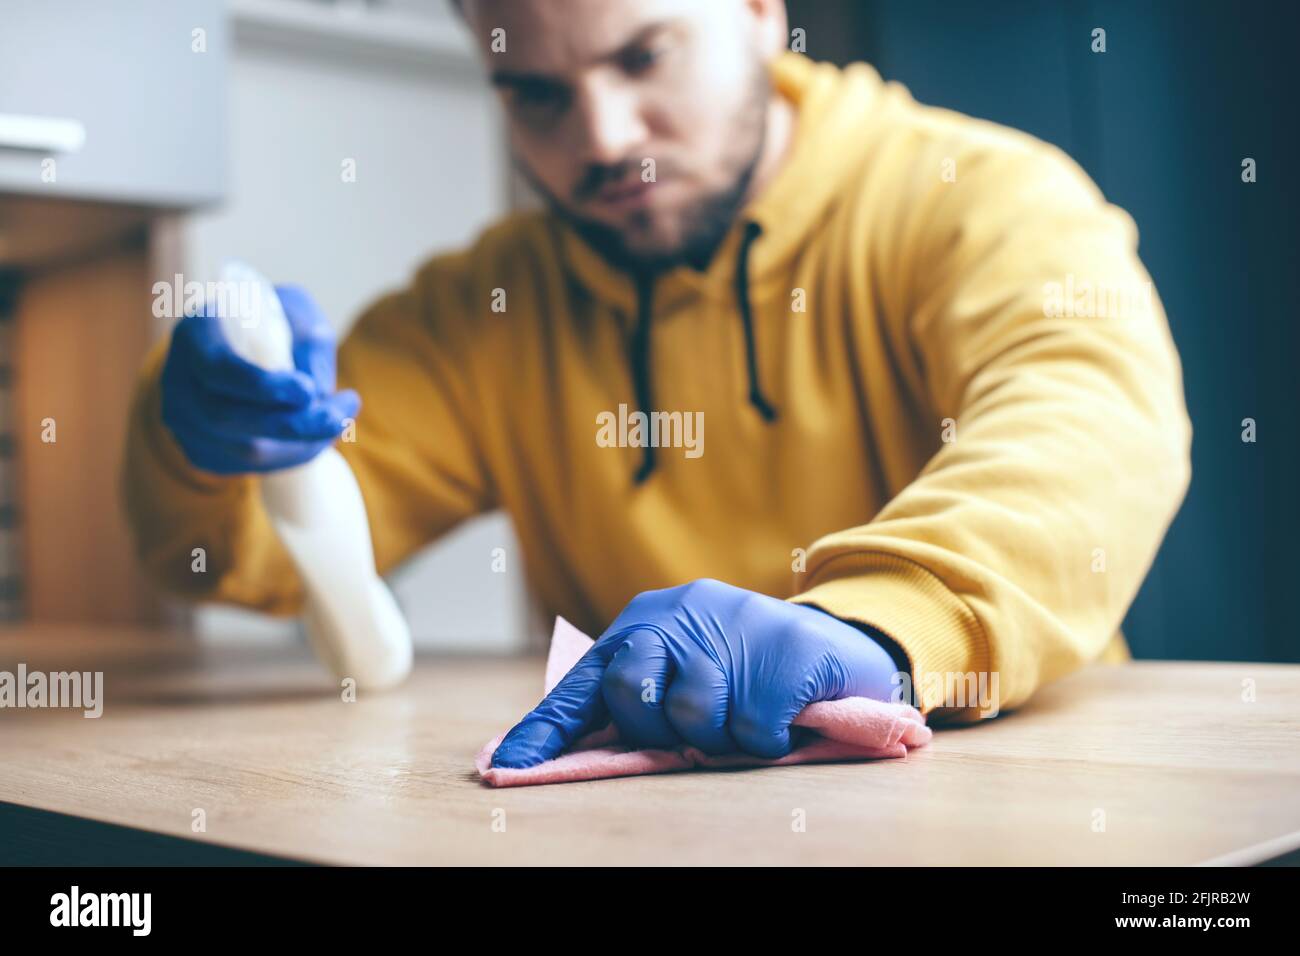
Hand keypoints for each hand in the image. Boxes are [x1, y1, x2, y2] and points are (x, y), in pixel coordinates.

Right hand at [161, 284, 359, 474]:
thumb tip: (317, 391)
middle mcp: (176, 381)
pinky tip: (316, 434)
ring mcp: (184, 421)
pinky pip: (250, 467)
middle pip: (229, 417)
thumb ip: (309, 340)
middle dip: (293, 423)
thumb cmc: (273, 322)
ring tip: (339, 418)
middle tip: (341, 414)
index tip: (307, 390)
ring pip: (245, 451)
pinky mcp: (201, 451)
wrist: (242, 350)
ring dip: (303, 443)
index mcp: (194, 334)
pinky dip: (293, 455)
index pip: (218, 368)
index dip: (263, 386)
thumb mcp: (295, 311)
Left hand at [490, 578, 901, 767]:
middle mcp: (683, 613)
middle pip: (630, 692)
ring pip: (693, 715)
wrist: (839, 643)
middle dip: (654, 727)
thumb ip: (632, 700)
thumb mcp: (682, 670)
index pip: (585, 681)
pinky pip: (753, 729)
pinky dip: (769, 739)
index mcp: (647, 623)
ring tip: (746, 716)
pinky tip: (786, 716)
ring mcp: (737, 625)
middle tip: (693, 728)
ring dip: (720, 735)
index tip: (506, 769)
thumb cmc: (746, 669)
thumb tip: (560, 752)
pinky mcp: (788, 651)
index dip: (546, 730)